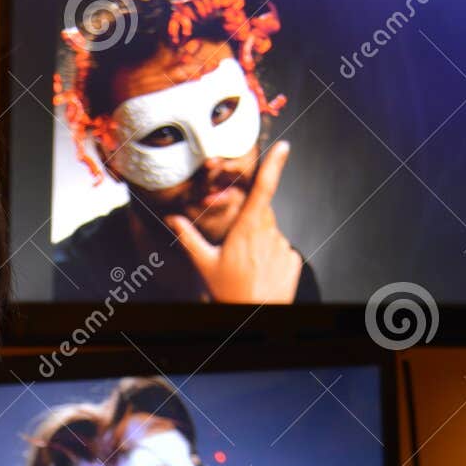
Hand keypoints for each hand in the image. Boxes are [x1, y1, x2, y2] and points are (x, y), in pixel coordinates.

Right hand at [166, 142, 301, 303]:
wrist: (255, 319)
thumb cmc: (230, 294)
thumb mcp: (205, 265)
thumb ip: (189, 238)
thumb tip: (173, 220)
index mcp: (247, 229)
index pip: (264, 188)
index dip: (275, 164)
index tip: (284, 147)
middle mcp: (269, 234)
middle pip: (262, 214)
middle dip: (250, 223)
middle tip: (236, 250)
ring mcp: (283, 247)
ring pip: (271, 233)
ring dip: (260, 243)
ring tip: (247, 268)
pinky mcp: (292, 260)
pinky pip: (281, 250)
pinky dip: (271, 257)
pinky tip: (261, 273)